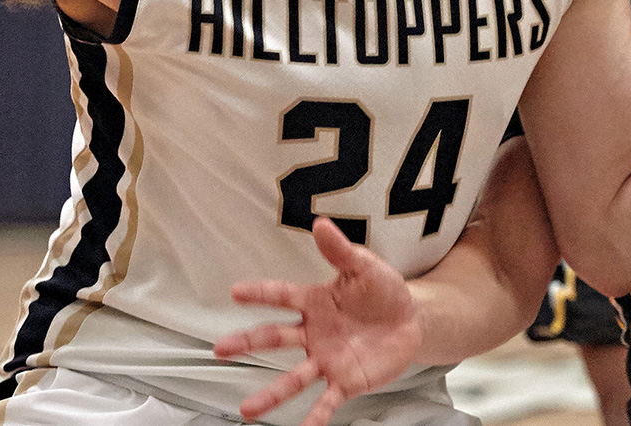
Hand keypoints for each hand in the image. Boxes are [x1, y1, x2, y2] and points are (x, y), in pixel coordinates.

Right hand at [213, 217, 421, 425]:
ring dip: (270, 394)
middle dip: (246, 342)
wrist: (411, 321)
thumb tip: (320, 223)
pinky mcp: (346, 381)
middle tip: (219, 348)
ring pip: (293, 379)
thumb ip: (341, 251)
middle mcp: (313, 333)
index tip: (235, 292)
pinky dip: (315, 417)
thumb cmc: (382, 291)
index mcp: (314, 301)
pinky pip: (327, 401)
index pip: (281, 295)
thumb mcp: (365, 267)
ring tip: (247, 411)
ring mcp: (326, 359)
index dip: (259, 293)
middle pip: (275, 338)